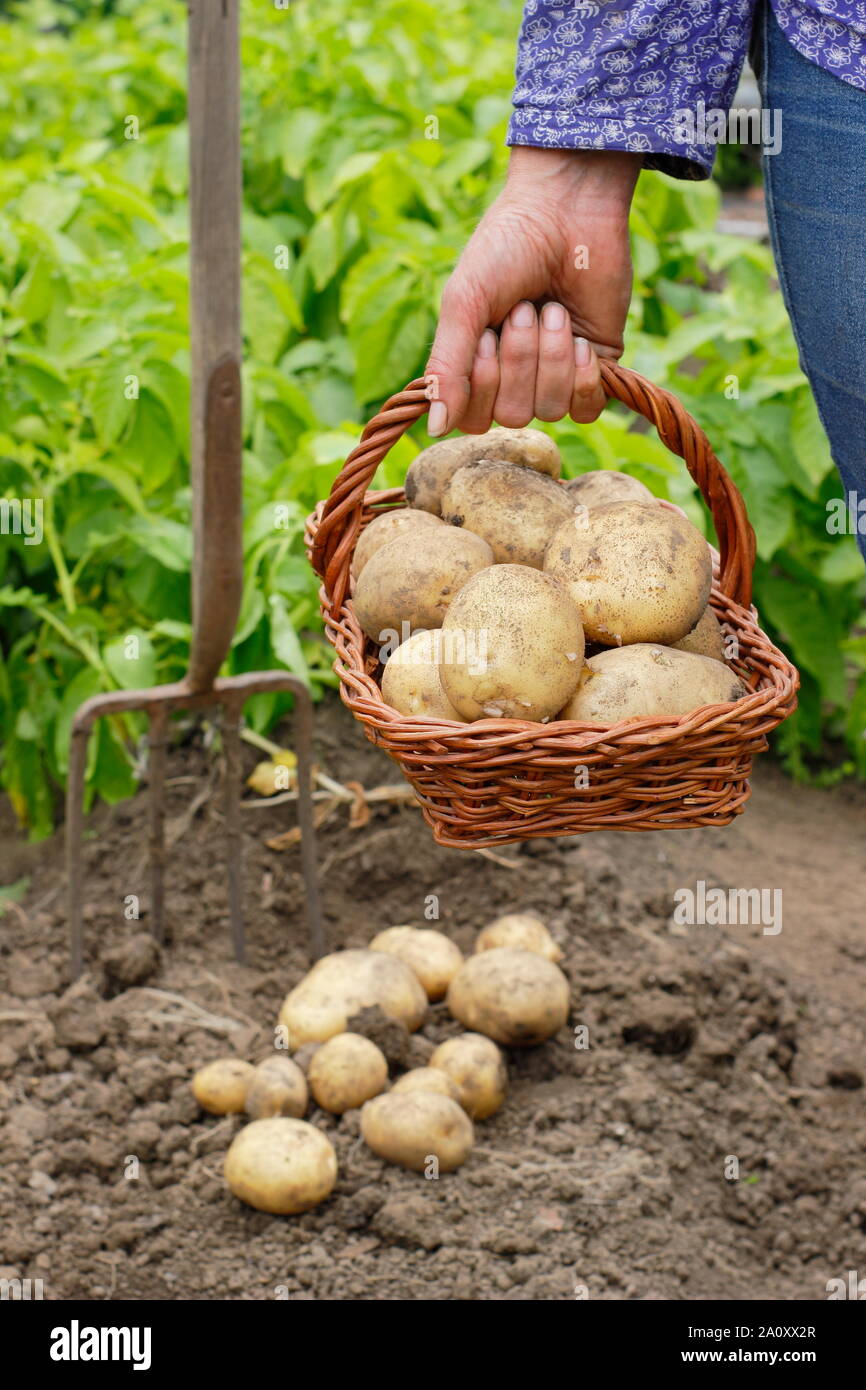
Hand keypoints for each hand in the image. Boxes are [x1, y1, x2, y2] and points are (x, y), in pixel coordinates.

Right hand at [425, 147, 639, 435]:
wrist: (567, 211)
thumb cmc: (505, 250)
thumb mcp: (464, 304)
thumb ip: (446, 366)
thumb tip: (433, 429)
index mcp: (475, 367)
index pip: (472, 420)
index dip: (482, 383)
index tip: (486, 332)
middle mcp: (513, 380)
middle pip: (513, 415)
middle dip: (520, 359)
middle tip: (525, 308)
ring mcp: (555, 377)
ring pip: (550, 409)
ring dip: (553, 355)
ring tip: (554, 310)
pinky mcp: (595, 370)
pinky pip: (587, 409)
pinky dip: (584, 377)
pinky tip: (581, 339)